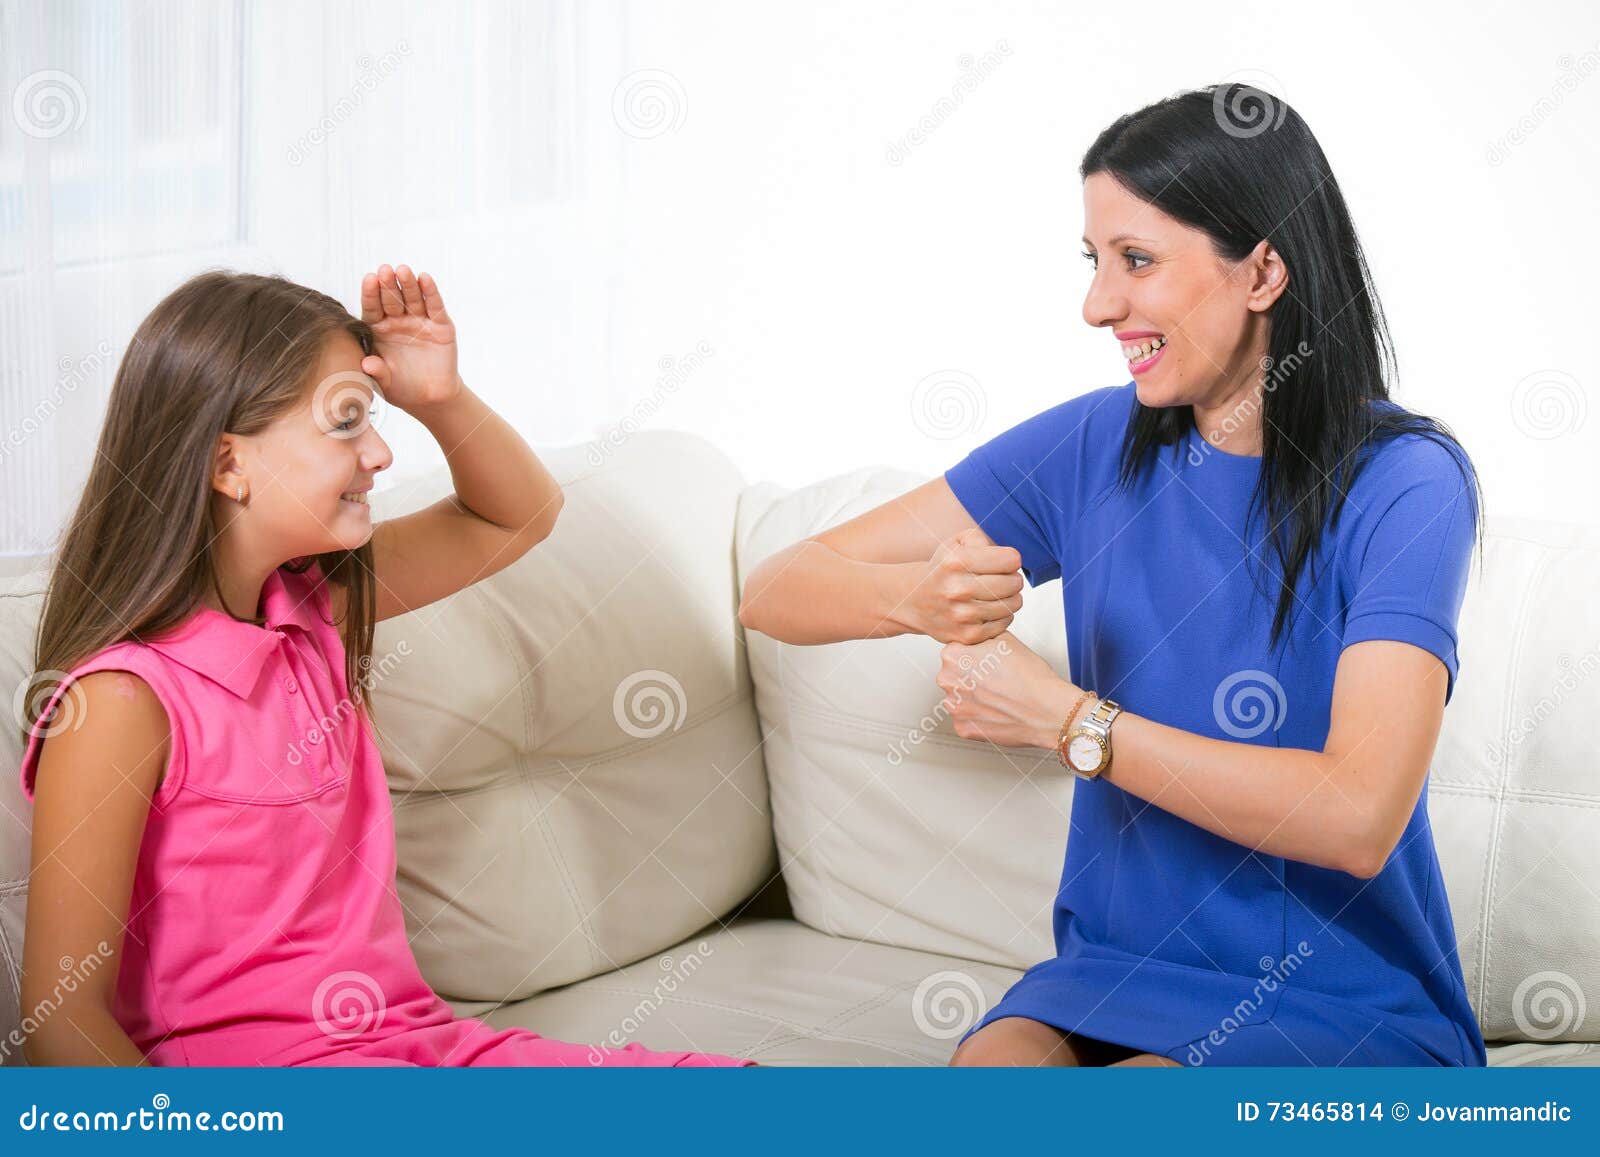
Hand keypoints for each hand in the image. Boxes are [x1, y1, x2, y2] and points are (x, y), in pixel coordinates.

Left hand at [359, 264, 461, 413]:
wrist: (431, 397)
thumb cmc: (402, 388)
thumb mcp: (386, 384)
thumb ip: (377, 372)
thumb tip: (367, 363)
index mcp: (379, 330)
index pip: (373, 308)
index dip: (371, 294)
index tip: (369, 280)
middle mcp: (397, 321)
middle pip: (392, 298)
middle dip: (388, 284)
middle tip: (385, 270)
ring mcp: (419, 321)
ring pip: (412, 298)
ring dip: (408, 283)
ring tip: (403, 270)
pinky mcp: (440, 325)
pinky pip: (434, 306)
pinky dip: (431, 292)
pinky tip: (425, 278)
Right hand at [906, 530, 1024, 643]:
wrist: (914, 601)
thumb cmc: (942, 570)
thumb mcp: (956, 543)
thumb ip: (983, 540)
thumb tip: (1009, 558)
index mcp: (955, 562)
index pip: (1010, 559)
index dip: (1011, 559)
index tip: (1003, 562)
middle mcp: (957, 589)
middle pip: (1014, 582)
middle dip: (1013, 578)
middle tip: (1002, 578)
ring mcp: (962, 615)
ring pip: (1013, 603)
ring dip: (1010, 597)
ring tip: (996, 593)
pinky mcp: (968, 635)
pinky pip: (1005, 622)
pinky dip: (1002, 615)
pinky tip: (989, 608)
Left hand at [937, 630, 1084, 749]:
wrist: (1046, 710)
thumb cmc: (1030, 677)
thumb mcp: (1005, 638)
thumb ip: (981, 635)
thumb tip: (977, 635)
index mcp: (953, 656)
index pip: (955, 650)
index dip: (974, 654)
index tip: (986, 661)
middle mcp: (947, 681)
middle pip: (954, 675)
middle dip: (970, 676)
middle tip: (995, 679)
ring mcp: (954, 707)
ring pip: (959, 697)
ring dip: (973, 696)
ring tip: (998, 695)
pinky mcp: (963, 728)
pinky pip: (966, 718)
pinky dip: (979, 716)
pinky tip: (996, 710)